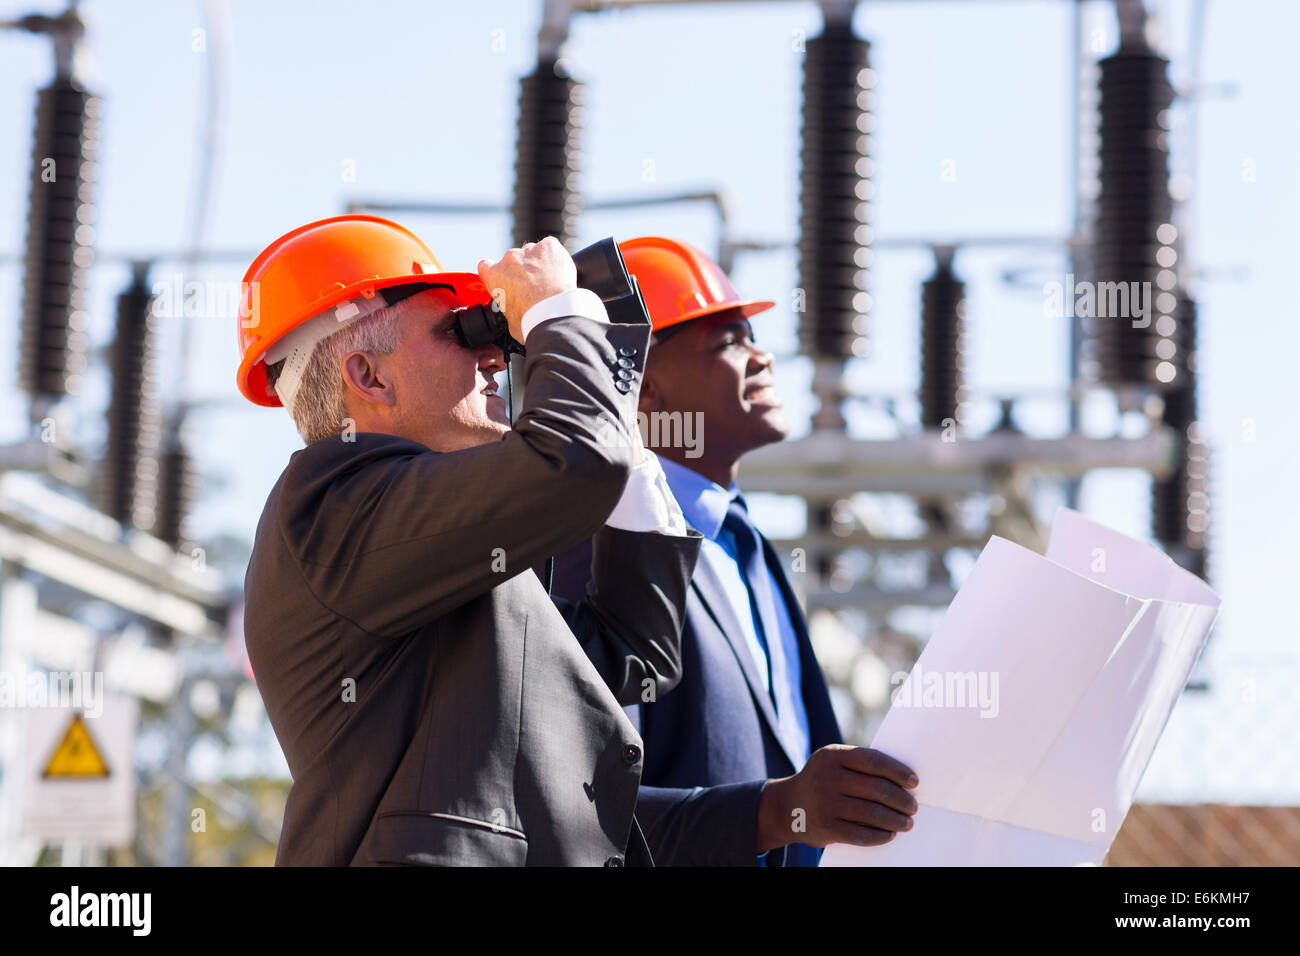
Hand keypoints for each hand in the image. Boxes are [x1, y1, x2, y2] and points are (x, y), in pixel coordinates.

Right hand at [477, 237, 576, 343]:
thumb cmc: (531, 322)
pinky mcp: (549, 247)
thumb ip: (507, 308)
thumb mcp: (509, 321)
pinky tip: (559, 272)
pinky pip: (550, 248)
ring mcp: (529, 250)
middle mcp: (509, 259)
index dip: (498, 272)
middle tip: (536, 288)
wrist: (554, 315)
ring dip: (540, 264)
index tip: (506, 279)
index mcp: (494, 276)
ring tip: (550, 283)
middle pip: (514, 260)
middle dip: (524, 271)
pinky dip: (555, 257)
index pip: (486, 266)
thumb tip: (515, 314)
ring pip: (534, 253)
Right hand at [755, 744, 918, 851]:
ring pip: (872, 813)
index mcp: (831, 755)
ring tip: (907, 823)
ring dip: (895, 820)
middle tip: (913, 806)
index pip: (872, 760)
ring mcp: (825, 803)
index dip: (897, 771)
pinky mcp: (825, 827)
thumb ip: (859, 765)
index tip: (914, 781)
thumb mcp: (831, 763)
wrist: (786, 806)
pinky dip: (880, 836)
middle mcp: (827, 777)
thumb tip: (902, 780)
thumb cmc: (822, 781)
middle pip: (876, 788)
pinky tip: (889, 834)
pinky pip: (860, 834)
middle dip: (901, 799)